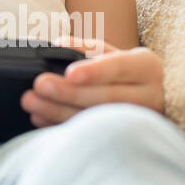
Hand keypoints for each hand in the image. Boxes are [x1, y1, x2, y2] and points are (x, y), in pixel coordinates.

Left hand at [19, 35, 165, 127]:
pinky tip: (40, 118)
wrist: (151, 98)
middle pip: (107, 97)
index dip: (95, 71)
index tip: (70, 73)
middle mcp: (149, 95)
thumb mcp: (110, 53)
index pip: (120, 67)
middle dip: (70, 93)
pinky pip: (92, 136)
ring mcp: (141, 122)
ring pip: (98, 120)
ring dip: (60, 112)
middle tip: (40, 85)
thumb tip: (58, 45)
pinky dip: (63, 127)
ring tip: (32, 103)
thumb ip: (84, 46)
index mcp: (147, 67)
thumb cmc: (124, 71)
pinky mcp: (128, 140)